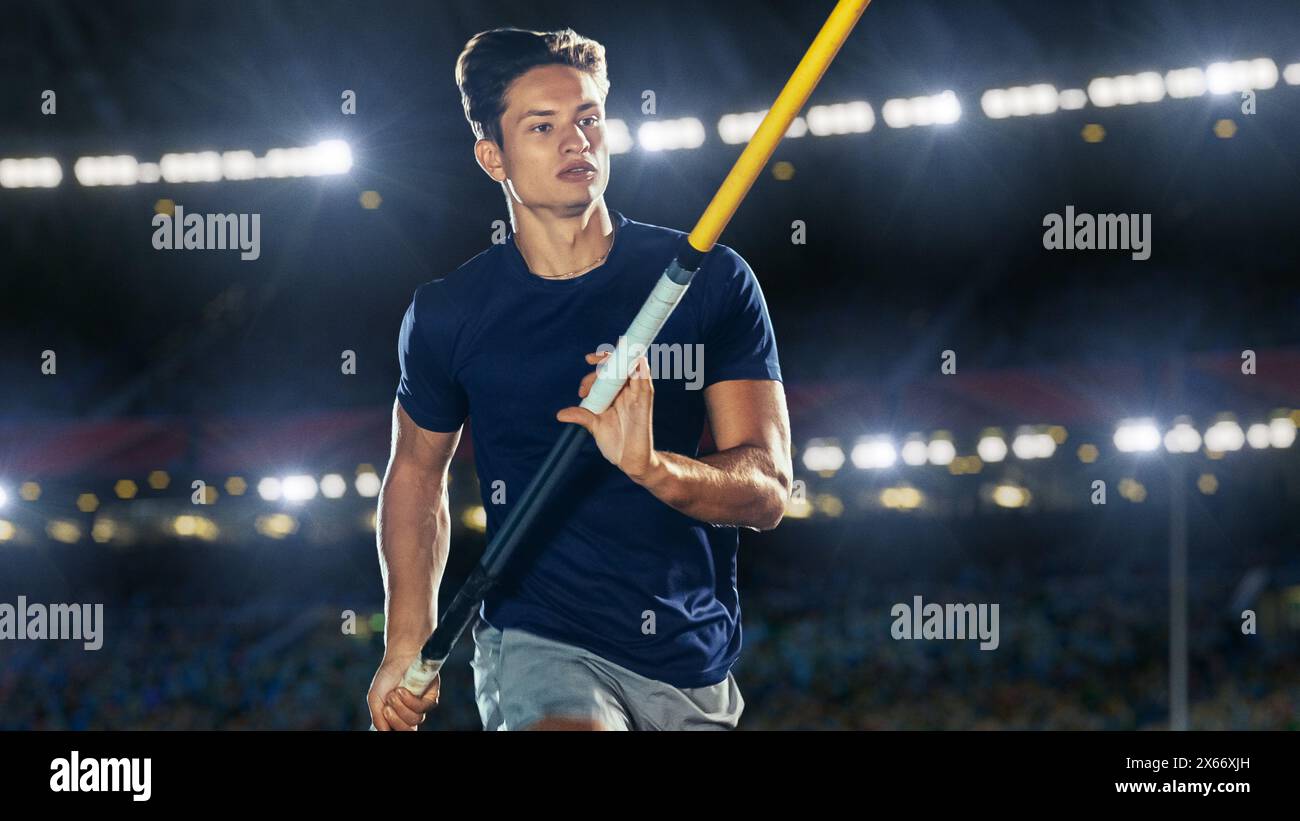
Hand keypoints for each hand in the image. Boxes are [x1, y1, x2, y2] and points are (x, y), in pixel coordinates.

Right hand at [367, 651, 439, 730]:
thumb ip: (378, 719)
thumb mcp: (375, 699)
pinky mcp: (431, 697)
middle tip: (386, 707)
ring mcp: (421, 706)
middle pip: (407, 729)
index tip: (384, 715)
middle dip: (395, 720)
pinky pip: (423, 708)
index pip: (399, 731)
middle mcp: (410, 713)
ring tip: (394, 693)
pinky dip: (411, 701)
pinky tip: (402, 691)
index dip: (393, 727)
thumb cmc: (387, 678)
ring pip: (415, 720)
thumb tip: (384, 733)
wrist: (398, 658)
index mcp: (398, 716)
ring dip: (401, 708)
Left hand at [556, 350, 659, 480]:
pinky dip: (641, 368)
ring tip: (610, 352)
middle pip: (619, 365)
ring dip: (623, 356)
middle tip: (588, 370)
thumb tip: (560, 414)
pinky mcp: (645, 401)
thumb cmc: (615, 443)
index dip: (597, 366)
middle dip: (604, 360)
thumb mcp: (595, 426)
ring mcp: (636, 394)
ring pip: (633, 366)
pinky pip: (645, 380)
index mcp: (615, 394)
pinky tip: (636, 360)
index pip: (608, 371)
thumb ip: (582, 416)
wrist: (630, 461)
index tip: (585, 374)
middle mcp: (626, 391)